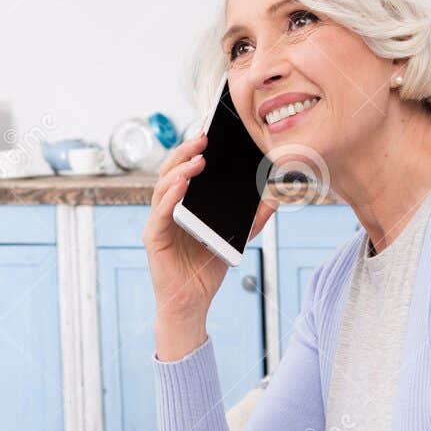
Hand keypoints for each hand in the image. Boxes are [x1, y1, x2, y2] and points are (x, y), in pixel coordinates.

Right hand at [143, 132, 274, 360]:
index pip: (187, 168)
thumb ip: (254, 217)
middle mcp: (167, 207)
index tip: (211, 127)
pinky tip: (183, 185)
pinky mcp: (153, 238)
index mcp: (184, 202)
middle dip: (187, 150)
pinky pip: (160, 213)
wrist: (191, 303)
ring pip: (163, 186)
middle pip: (172, 170)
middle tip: (205, 134)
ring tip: (198, 158)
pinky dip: (170, 197)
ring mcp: (158, 222)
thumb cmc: (208, 268)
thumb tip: (277, 196)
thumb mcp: (237, 237)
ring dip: (180, 170)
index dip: (195, 147)